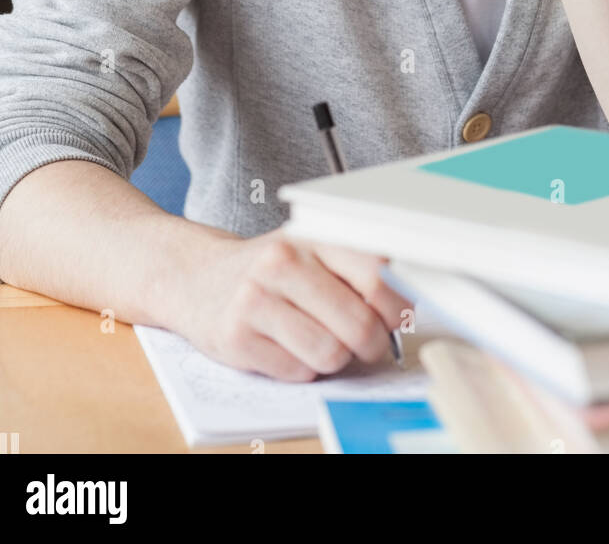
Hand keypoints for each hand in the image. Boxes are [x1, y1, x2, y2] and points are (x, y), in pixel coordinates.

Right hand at [177, 226, 411, 380]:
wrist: (197, 278)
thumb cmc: (271, 270)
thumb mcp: (313, 250)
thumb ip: (359, 267)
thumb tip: (411, 297)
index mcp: (311, 236)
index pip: (377, 273)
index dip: (397, 305)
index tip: (398, 317)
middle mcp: (282, 262)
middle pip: (359, 324)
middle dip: (372, 343)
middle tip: (367, 342)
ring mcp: (256, 300)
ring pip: (330, 353)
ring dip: (335, 358)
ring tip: (321, 339)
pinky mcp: (236, 337)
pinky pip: (297, 372)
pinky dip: (302, 368)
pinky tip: (287, 346)